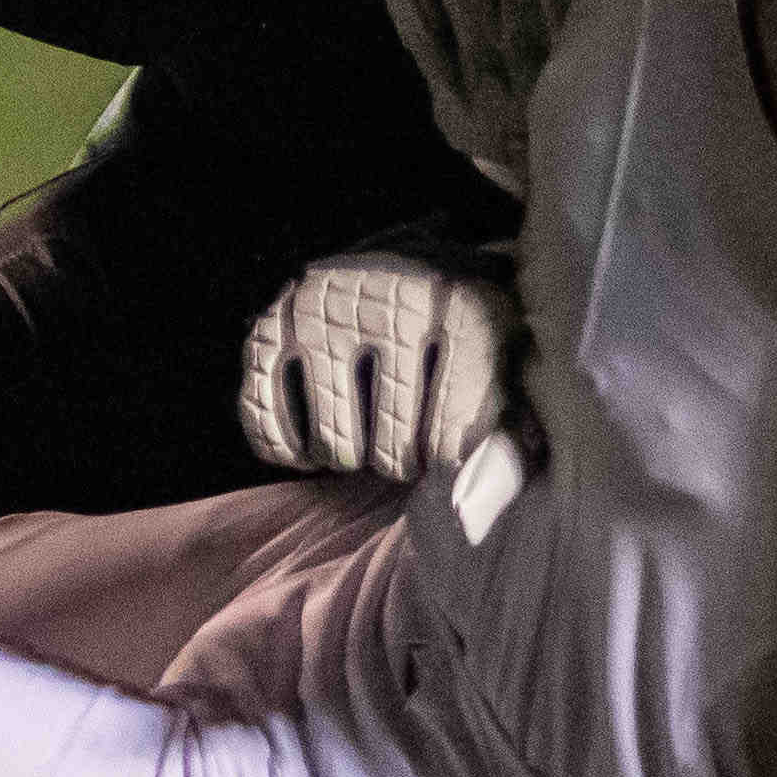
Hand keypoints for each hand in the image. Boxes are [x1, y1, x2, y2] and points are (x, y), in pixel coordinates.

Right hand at [240, 247, 519, 487]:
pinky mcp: (276, 318)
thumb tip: (468, 523)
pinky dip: (287, 447)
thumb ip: (507, 451)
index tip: (450, 436)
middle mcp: (390, 301)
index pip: (451, 440)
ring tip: (367, 427)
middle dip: (401, 459)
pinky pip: (265, 417)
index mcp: (464, 309)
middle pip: (392, 450)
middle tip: (406, 429)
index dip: (448, 462)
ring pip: (334, 445)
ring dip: (350, 454)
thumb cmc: (471, 334)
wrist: (419, 254)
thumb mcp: (511, 377)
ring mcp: (328, 308)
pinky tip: (312, 438)